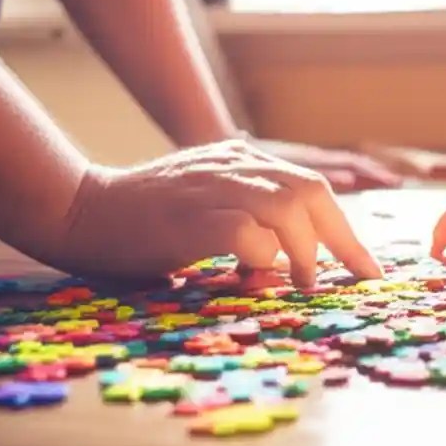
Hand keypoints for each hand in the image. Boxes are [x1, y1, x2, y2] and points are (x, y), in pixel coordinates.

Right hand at [49, 140, 381, 283]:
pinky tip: (256, 278)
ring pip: (287, 208)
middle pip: (310, 191)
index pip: (309, 187)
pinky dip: (263, 258)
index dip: (344, 229)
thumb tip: (284, 262)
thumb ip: (246, 221)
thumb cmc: (141, 221)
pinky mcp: (190, 216)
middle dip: (342, 239)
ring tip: (304, 285)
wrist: (78, 210)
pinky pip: (247, 233)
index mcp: (239, 160)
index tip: (367, 268)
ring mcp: (211, 186)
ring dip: (305, 251)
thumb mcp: (204, 206)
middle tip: (358, 277)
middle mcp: (232, 165)